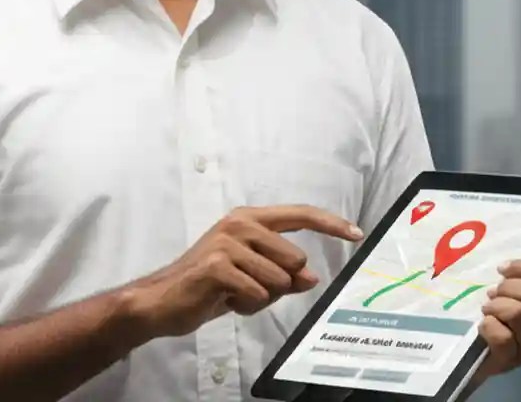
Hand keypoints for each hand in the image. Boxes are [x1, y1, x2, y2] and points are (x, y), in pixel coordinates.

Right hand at [130, 205, 363, 337]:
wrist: (162, 301)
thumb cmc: (210, 288)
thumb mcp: (254, 280)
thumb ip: (285, 275)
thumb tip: (313, 277)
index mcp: (251, 220)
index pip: (301, 215)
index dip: (332, 224)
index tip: (358, 233)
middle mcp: (240, 224)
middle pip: (296, 260)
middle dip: (279, 284)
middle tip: (247, 288)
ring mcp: (228, 242)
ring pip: (280, 280)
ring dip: (260, 298)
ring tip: (233, 294)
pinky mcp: (217, 265)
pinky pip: (258, 293)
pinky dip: (246, 306)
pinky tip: (224, 301)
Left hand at [470, 260, 520, 389]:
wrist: (481, 355)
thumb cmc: (502, 319)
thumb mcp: (517, 296)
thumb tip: (505, 268)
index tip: (503, 269)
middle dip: (507, 287)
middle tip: (493, 293)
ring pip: (517, 312)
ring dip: (495, 306)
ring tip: (488, 309)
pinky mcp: (512, 361)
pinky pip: (503, 336)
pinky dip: (489, 325)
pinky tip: (484, 326)